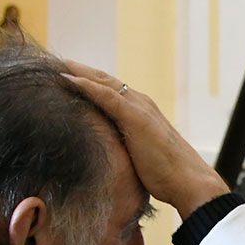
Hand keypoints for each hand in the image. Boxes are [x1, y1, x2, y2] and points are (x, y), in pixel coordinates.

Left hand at [62, 59, 229, 218]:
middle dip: (81, 70)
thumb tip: (112, 156)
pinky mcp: (134, 117)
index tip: (69, 77)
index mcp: (142, 113)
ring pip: (102, 82)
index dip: (91, 83)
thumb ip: (128, 149)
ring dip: (78, 71)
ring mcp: (138, 108)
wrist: (188, 181)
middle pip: (105, 80)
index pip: (112, 91)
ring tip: (56, 64)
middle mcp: (140, 104)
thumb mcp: (141, 158)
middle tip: (57, 62)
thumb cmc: (168, 176)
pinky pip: (104, 95)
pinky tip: (66, 78)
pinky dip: (85, 85)